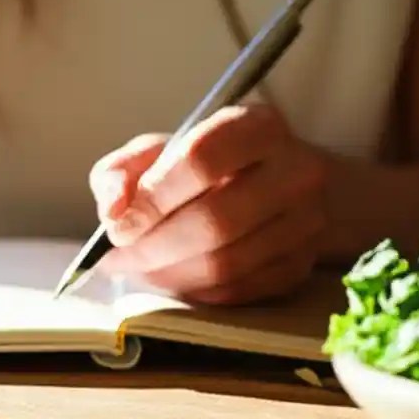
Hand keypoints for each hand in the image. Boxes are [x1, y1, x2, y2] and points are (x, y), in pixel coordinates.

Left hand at [89, 104, 328, 304]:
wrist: (284, 184)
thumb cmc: (212, 165)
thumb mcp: (160, 151)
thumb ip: (122, 171)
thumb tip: (113, 210)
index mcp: (256, 126)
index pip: (201, 160)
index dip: (153, 199)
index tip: (119, 226)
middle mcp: (294, 170)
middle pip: (215, 221)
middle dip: (153, 248)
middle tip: (119, 259)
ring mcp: (306, 221)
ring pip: (226, 264)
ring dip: (169, 275)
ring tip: (140, 270)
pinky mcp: (302, 263)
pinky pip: (239, 290)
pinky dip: (195, 291)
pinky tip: (173, 278)